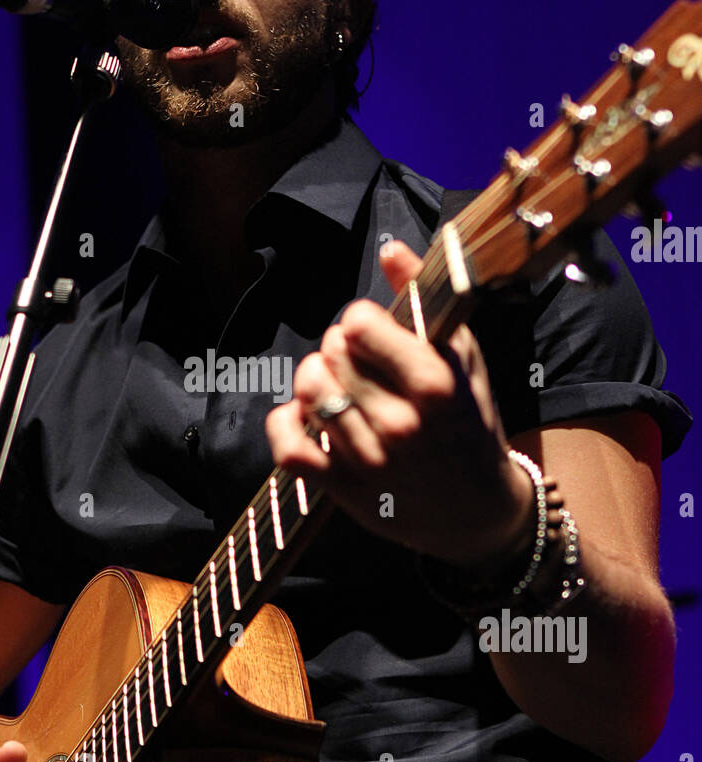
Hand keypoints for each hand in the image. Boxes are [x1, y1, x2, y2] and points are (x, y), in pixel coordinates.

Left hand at [265, 239, 533, 571]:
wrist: (478, 512)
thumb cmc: (469, 424)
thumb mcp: (462, 359)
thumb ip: (425, 301)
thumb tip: (391, 250)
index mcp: (435, 387)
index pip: (360, 325)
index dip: (360, 321)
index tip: (372, 334)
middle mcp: (401, 425)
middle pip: (331, 354)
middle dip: (338, 349)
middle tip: (355, 362)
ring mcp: (370, 461)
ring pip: (308, 393)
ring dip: (313, 380)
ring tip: (333, 384)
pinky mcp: (344, 490)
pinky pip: (288, 447)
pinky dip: (284, 423)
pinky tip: (301, 414)